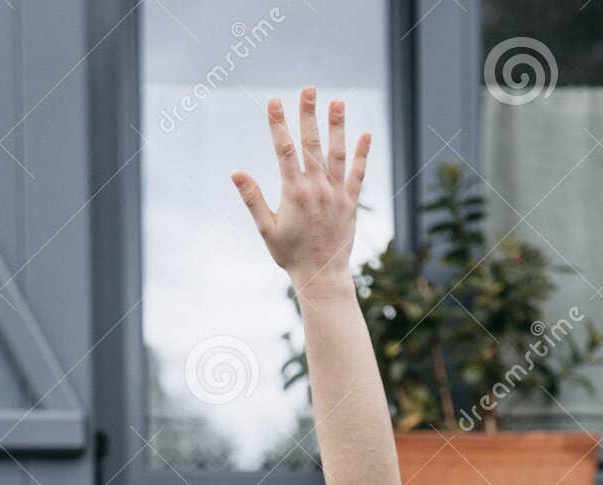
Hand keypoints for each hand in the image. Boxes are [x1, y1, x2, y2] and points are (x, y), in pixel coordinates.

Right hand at [231, 87, 370, 290]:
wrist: (322, 277)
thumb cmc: (290, 256)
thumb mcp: (266, 229)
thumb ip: (253, 199)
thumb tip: (236, 173)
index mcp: (294, 193)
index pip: (285, 151)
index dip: (278, 125)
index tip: (274, 102)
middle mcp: (317, 189)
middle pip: (312, 144)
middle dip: (308, 114)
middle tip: (308, 89)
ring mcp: (337, 195)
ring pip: (337, 154)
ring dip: (337, 126)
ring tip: (337, 102)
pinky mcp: (351, 203)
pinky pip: (359, 175)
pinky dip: (362, 155)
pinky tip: (366, 134)